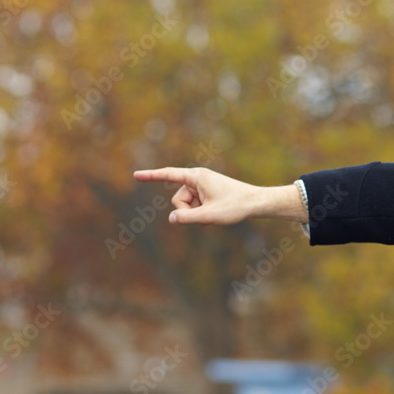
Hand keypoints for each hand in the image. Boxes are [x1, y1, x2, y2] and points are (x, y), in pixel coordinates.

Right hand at [133, 167, 307, 224]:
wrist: (256, 203)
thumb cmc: (235, 206)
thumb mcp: (209, 216)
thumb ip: (187, 218)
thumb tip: (172, 218)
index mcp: (197, 176)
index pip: (168, 175)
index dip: (151, 176)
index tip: (136, 175)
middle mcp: (198, 178)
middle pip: (178, 199)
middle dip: (188, 211)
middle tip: (209, 214)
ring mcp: (203, 186)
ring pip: (187, 206)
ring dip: (197, 214)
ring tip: (216, 213)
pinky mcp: (208, 193)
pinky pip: (196, 206)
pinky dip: (203, 213)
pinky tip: (217, 213)